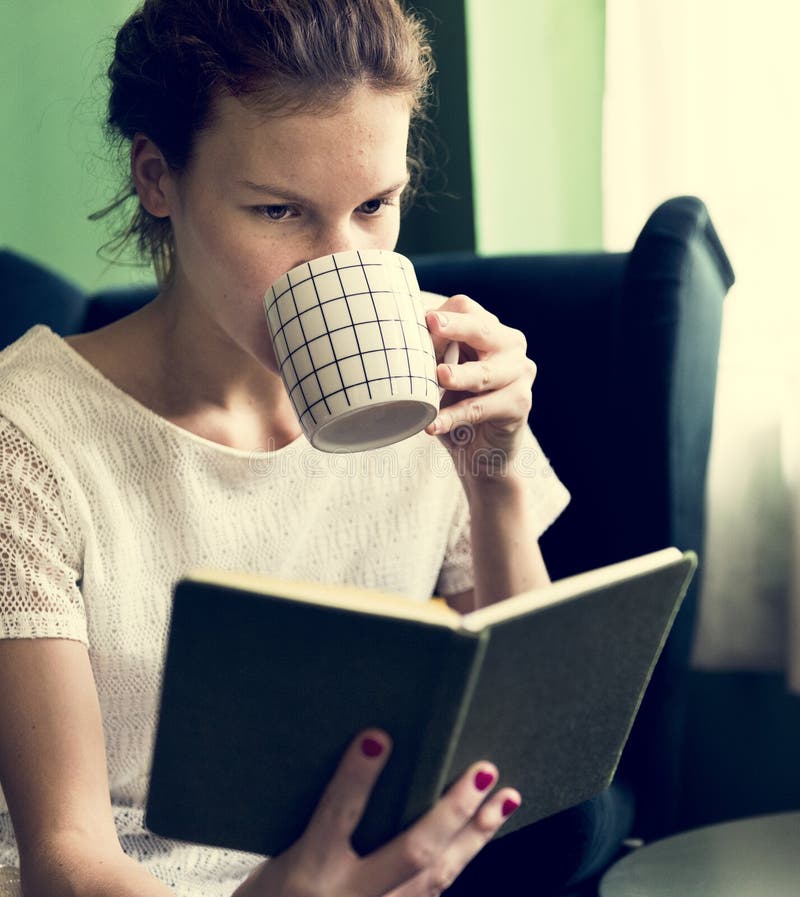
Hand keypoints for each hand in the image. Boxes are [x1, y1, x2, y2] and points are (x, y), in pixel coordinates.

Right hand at [234, 729, 519, 896]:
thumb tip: (365, 752)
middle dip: (452, 811)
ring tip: (504, 797)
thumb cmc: (276, 893)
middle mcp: (350, 896)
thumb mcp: (283, 854)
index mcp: (311, 868)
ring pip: (439, 876)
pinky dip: (465, 859)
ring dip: (477, 835)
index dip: (358, 776)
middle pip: (412, 852)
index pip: (339, 814)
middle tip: (482, 771)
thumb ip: (320, 817)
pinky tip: (485, 832)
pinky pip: (437, 892)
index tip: (378, 736)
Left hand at [425, 295, 535, 481]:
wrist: (481, 452)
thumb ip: (432, 355)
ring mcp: (520, 373)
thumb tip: (405, 337)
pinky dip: (455, 417)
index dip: (442, 317)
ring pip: (484, 372)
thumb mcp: (442, 374)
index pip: (466, 309)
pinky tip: (434, 425)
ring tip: (439, 377)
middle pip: (482, 328)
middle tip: (432, 325)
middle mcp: (511, 345)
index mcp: (490, 329)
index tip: (420, 324)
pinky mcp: (520, 404)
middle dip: (456, 327)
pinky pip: (481, 409)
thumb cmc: (457, 404)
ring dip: (459, 376)